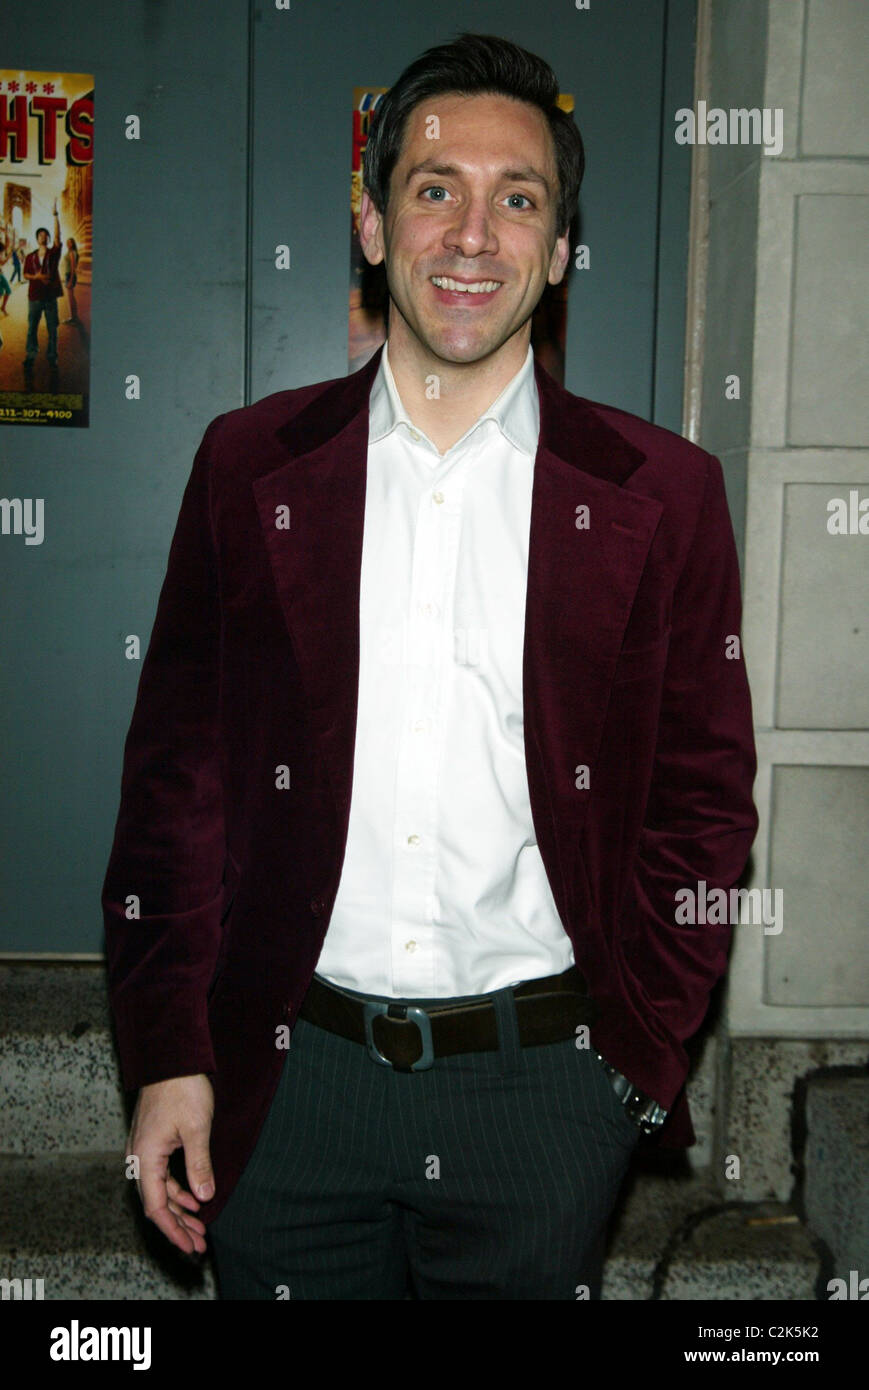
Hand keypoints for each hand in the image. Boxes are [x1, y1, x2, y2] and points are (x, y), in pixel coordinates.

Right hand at [127, 1073, 214, 1254]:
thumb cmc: (183, 1089)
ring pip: (159, 1190)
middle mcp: (138, 1158)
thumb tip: (203, 1198)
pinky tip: (193, 1198)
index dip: (173, 1230)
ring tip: (199, 1227)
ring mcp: (144, 1150)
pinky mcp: (152, 1143)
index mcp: (144, 1158)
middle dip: (178, 1225)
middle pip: (156, 1203)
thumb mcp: (197, 1128)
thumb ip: (199, 1165)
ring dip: (179, 1209)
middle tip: (200, 1243)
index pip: (155, 1207)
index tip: (190, 1245)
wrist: (171, 1058)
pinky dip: (177, 1190)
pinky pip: (162, 1176)